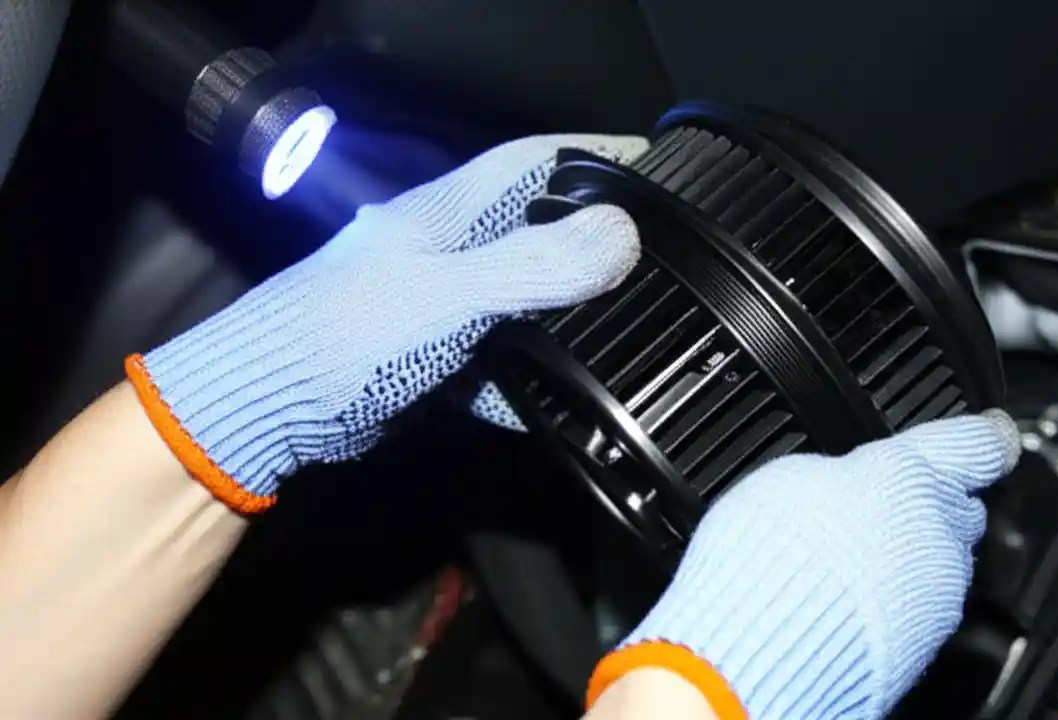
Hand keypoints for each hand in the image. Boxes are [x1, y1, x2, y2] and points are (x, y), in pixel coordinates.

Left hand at [126, 134, 648, 512]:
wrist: (264, 407)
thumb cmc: (347, 335)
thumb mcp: (451, 295)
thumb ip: (534, 267)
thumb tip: (622, 232)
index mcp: (446, 213)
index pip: (533, 162)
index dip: (595, 157)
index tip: (653, 170)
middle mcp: (443, 248)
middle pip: (533, 231)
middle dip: (592, 241)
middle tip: (657, 260)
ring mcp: (433, 303)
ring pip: (519, 299)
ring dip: (565, 314)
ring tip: (625, 330)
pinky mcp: (426, 357)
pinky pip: (496, 360)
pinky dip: (529, 378)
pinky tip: (563, 400)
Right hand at [588, 411, 1020, 719]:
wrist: (761, 649)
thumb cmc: (766, 562)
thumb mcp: (789, 478)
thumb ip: (842, 471)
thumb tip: (852, 478)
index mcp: (908, 477)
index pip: (974, 445)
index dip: (986, 435)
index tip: (993, 431)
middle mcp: (937, 535)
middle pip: (958, 507)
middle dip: (931, 504)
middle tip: (879, 507)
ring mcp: (936, 596)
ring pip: (940, 562)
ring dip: (906, 558)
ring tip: (843, 566)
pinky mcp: (923, 646)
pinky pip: (920, 609)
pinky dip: (893, 603)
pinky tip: (843, 604)